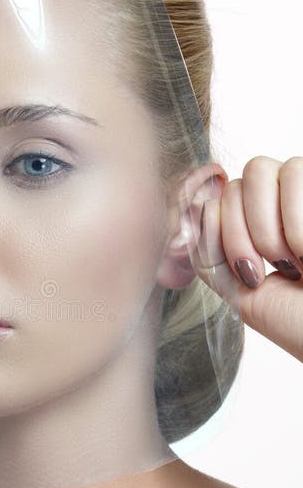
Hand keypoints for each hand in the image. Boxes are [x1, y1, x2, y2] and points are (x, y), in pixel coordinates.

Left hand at [194, 156, 302, 362]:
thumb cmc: (293, 318)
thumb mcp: (234, 286)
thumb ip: (207, 249)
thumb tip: (194, 205)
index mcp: (254, 222)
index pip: (217, 197)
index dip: (223, 234)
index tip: (249, 274)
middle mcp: (279, 200)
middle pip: (233, 183)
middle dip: (243, 234)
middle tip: (272, 269)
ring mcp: (302, 192)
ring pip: (259, 169)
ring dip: (270, 227)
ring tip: (295, 261)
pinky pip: (294, 172)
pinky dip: (298, 223)